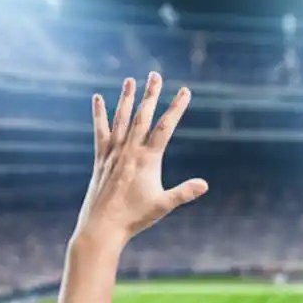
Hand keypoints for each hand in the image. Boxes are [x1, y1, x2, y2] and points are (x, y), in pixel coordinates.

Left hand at [72, 72, 206, 249]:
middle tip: (156, 75)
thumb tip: (205, 184)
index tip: (185, 91)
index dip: (176, 108)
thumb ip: (184, 193)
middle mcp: (129, 151)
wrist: (102, 227)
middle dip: (151, 94)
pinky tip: (98, 98)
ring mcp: (113, 153)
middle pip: (142, 116)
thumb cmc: (134, 218)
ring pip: (121, 119)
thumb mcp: (163, 205)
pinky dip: (100, 114)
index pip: (165, 127)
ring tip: (131, 80)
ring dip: (127, 98)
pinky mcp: (101, 159)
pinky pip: (101, 131)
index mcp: (147, 159)